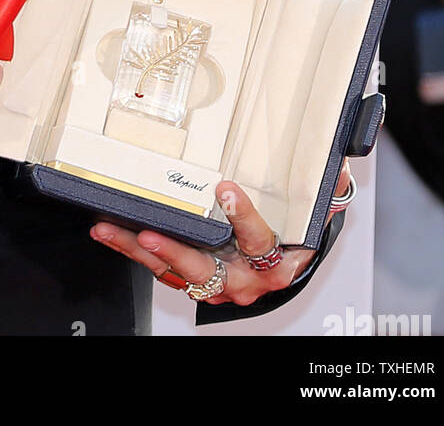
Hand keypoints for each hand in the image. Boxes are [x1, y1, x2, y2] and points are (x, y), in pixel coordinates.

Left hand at [90, 161, 350, 307]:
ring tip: (108, 229)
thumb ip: (325, 188)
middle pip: (205, 268)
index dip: (243, 218)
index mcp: (273, 264)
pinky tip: (109, 231)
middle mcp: (241, 280)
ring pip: (172, 271)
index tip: (227, 189)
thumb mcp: (316, 212)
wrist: (287, 265)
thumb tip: (334, 162)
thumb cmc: (296, 235)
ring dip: (138, 250)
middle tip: (150, 232)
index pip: (259, 243)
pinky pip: (159, 268)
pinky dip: (132, 250)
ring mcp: (214, 281)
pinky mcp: (191, 276)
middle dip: (174, 251)